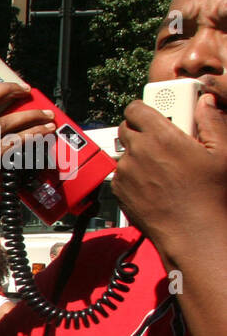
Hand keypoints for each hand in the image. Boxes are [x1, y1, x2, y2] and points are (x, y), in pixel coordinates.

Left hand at [116, 85, 226, 262]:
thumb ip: (211, 122)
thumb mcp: (221, 153)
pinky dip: (133, 173)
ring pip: (124, 151)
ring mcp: (125, 172)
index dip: (144, 109)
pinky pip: (121, 173)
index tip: (154, 113)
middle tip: (162, 139)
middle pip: (127, 127)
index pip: (136, 107)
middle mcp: (137, 151)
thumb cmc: (209, 196)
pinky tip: (154, 182)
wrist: (192, 233)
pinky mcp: (118, 189)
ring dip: (138, 153)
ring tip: (162, 166)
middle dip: (142, 130)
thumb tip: (204, 103)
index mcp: (161, 136)